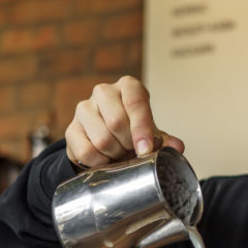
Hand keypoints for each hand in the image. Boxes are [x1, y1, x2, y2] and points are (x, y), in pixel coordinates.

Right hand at [64, 75, 184, 167]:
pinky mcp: (71, 129)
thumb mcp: (152, 134)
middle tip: (132, 150)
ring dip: (115, 153)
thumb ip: (165, 141)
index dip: (142, 128)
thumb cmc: (132, 132)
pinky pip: (86, 151)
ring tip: (119, 152)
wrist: (106, 141)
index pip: (135, 102)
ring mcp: (84, 108)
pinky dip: (100, 161)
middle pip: (116, 121)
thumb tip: (177, 148)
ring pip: (101, 138)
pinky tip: (105, 159)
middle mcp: (104, 92)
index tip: (146, 148)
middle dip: (128, 144)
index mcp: (128, 87)